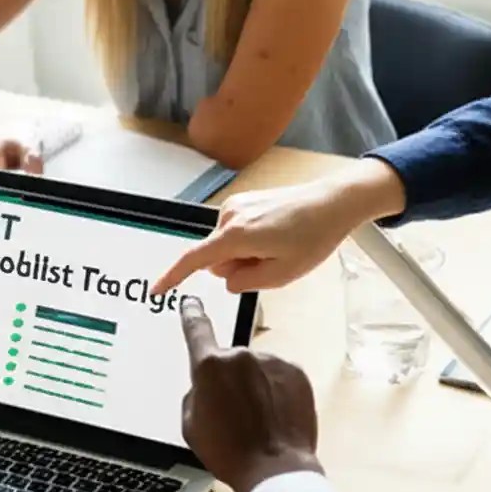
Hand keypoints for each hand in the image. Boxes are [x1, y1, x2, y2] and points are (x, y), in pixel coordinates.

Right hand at [151, 158, 406, 293]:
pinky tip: (278, 236)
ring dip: (248, 255)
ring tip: (280, 247)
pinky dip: (252, 242)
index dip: (173, 277)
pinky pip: (237, 233)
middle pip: (216, 258)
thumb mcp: (282, 274)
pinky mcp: (245, 202)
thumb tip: (227, 279)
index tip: (157, 290)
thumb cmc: (313, 236)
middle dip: (238, 267)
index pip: (194, 260)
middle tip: (274, 262)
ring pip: (227, 246)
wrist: (333, 202)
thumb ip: (245, 283)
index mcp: (235, 235)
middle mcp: (229, 216)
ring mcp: (237, 206)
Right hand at [179, 296, 322, 491]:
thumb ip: (195, 394)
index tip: (191, 302)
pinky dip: (277, 393)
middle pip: (230, 363)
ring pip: (257, 371)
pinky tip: (275, 418)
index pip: (196, 329)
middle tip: (234, 416)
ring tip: (258, 422)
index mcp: (209, 366)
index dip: (191, 314)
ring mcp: (272, 361)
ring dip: (256, 389)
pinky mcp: (296, 372)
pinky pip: (280, 377)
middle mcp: (241, 355)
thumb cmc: (229, 452)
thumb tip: (207, 386)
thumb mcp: (191, 425)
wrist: (275, 468)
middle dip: (231, 383)